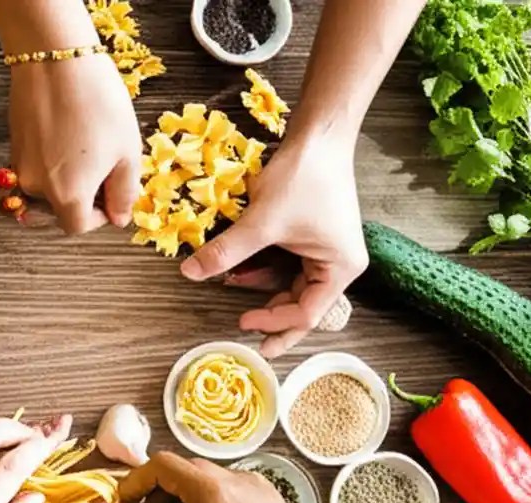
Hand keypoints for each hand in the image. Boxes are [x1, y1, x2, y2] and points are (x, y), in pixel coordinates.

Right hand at [9, 55, 141, 234]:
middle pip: (60, 207)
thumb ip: (124, 192)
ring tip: (87, 141)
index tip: (110, 195)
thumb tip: (119, 218)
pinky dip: (52, 157)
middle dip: (83, 195)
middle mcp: (37, 188)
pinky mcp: (14, 144)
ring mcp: (21, 166)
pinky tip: (68, 129)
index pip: (77, 227)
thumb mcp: (127, 152)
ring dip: (67, 175)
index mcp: (68, 196)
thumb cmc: (98, 105)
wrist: (55, 60)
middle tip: (104, 164)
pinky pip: (36, 164)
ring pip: (47, 185)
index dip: (97, 217)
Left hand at [180, 132, 366, 356]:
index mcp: (341, 269)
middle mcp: (339, 265)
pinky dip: (262, 269)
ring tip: (230, 286)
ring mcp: (326, 252)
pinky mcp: (312, 238)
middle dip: (271, 318)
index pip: (306, 313)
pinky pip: (286, 265)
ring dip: (261, 290)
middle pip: (303, 306)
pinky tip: (237, 270)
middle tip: (246, 338)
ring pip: (291, 286)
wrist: (319, 136)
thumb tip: (189, 273)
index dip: (272, 322)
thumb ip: (226, 251)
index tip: (242, 323)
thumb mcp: (260, 221)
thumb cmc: (303, 178)